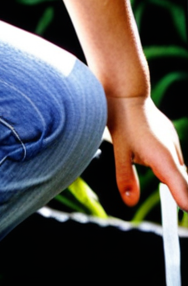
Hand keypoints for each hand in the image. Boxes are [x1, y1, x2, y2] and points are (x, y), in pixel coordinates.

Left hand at [107, 95, 187, 210]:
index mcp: (163, 156)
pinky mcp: (169, 131)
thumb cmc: (122, 119)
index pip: (181, 186)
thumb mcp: (119, 150)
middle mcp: (172, 148)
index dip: (185, 200)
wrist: (126, 90)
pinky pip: (170, 152)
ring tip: (141, 154)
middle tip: (168, 200)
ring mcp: (172, 138)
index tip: (186, 210)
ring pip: (174, 165)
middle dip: (173, 187)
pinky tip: (145, 145)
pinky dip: (163, 158)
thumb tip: (130, 202)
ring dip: (165, 171)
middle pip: (179, 178)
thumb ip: (126, 177)